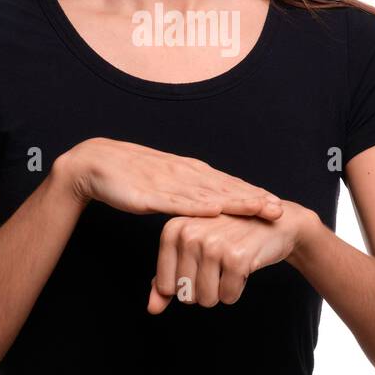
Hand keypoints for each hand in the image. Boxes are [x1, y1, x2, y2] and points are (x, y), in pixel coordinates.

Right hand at [55, 137, 283, 221]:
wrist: (95, 163)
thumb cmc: (130, 176)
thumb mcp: (165, 183)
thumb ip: (187, 192)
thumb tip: (209, 205)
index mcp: (188, 172)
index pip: (227, 184)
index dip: (252, 194)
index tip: (275, 204)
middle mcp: (184, 174)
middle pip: (225, 188)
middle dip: (253, 199)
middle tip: (279, 209)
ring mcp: (168, 183)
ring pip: (208, 195)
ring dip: (236, 202)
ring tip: (260, 209)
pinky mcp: (151, 195)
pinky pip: (178, 202)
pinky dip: (198, 206)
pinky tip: (216, 210)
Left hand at [147, 200, 315, 313]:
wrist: (275, 223)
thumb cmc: (230, 237)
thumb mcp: (193, 252)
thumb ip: (167, 278)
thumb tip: (152, 308)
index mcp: (173, 229)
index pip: (166, 285)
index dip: (186, 286)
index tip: (200, 265)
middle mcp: (189, 233)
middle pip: (186, 296)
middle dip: (205, 289)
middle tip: (219, 265)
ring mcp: (213, 244)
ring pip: (207, 299)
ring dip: (221, 291)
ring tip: (230, 266)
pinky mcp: (236, 257)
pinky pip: (228, 297)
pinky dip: (236, 290)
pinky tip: (244, 266)